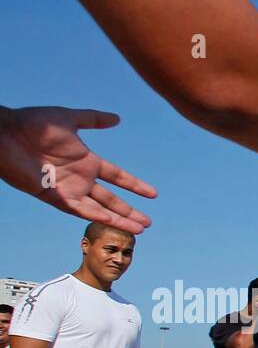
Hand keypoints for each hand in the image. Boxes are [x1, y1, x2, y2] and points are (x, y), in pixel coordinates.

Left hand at [0, 106, 156, 233]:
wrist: (6, 135)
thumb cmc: (33, 124)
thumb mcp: (68, 118)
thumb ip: (92, 119)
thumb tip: (117, 118)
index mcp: (86, 161)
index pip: (117, 177)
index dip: (134, 185)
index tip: (153, 194)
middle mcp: (81, 178)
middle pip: (112, 199)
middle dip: (130, 211)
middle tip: (148, 223)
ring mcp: (70, 189)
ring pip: (101, 209)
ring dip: (120, 219)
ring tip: (139, 229)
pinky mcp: (56, 197)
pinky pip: (80, 210)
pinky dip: (96, 216)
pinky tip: (112, 221)